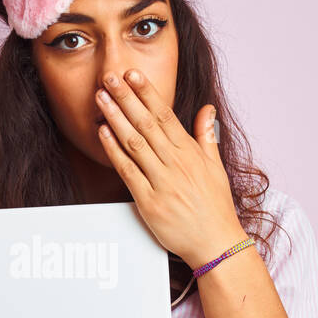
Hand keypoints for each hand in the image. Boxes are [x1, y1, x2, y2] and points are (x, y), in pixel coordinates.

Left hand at [95, 68, 246, 268]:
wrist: (216, 243)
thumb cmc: (215, 207)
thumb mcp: (216, 167)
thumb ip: (207, 136)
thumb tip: (207, 109)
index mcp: (190, 152)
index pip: (165, 115)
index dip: (147, 93)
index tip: (132, 75)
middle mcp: (176, 163)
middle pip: (146, 123)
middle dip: (126, 98)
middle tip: (109, 76)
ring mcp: (162, 182)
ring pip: (134, 142)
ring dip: (115, 118)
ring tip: (100, 98)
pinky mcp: (149, 202)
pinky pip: (128, 171)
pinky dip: (114, 150)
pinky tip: (103, 133)